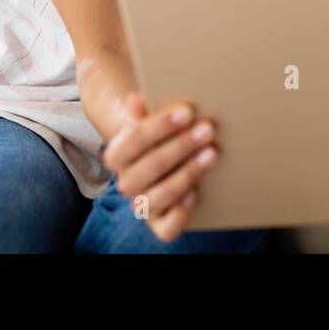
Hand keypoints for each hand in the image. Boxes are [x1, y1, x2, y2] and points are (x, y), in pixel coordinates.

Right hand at [100, 91, 219, 241]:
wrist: (157, 158)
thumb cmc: (157, 134)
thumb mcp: (149, 119)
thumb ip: (143, 110)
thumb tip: (135, 100)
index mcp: (117, 154)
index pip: (134, 138)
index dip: (160, 126)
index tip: (187, 111)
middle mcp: (126, 182)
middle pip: (151, 165)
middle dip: (181, 146)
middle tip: (208, 128)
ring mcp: (143, 204)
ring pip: (160, 196)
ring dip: (187, 174)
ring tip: (211, 154)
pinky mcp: (160, 223)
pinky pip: (166, 229)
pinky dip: (180, 215)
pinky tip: (196, 194)